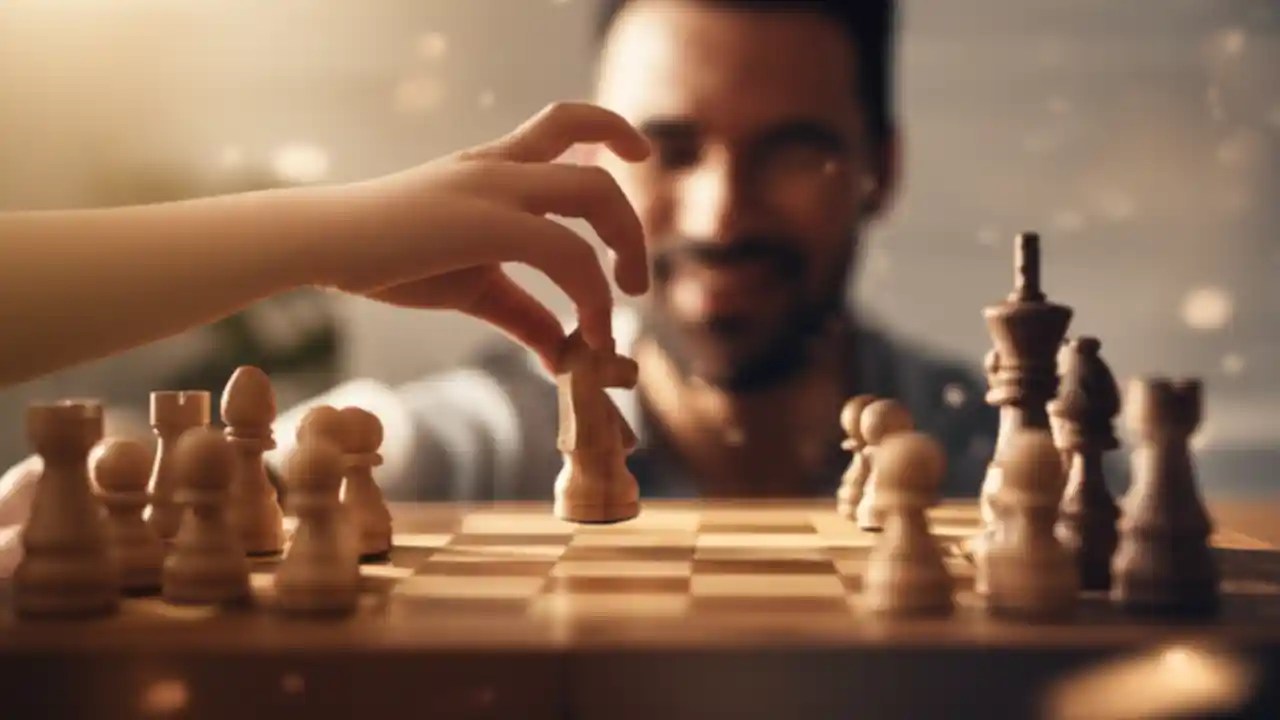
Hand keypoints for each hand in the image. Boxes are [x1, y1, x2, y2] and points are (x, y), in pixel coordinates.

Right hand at [320, 102, 651, 368]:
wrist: (321, 243)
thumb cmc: (387, 259)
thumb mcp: (471, 287)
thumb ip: (523, 314)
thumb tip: (562, 352)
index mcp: (496, 167)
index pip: (565, 122)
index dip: (612, 130)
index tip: (639, 157)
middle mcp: (502, 168)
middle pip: (597, 170)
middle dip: (632, 227)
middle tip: (635, 283)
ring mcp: (494, 189)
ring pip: (594, 196)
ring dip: (625, 254)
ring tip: (617, 318)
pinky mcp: (484, 223)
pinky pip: (565, 252)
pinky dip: (590, 296)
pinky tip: (586, 339)